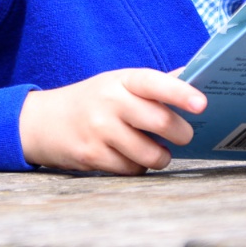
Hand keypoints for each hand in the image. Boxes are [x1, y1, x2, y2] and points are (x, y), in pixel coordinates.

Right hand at [19, 68, 205, 173]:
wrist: (43, 122)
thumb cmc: (94, 101)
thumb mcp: (119, 84)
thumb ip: (156, 83)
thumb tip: (198, 76)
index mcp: (121, 80)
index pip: (154, 82)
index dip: (179, 92)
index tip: (202, 103)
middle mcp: (109, 103)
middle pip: (160, 121)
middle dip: (182, 133)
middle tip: (184, 136)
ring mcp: (99, 131)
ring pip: (149, 154)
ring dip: (161, 157)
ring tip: (159, 152)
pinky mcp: (92, 157)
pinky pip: (132, 170)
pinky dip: (139, 168)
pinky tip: (133, 158)